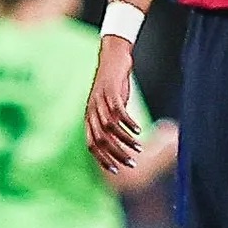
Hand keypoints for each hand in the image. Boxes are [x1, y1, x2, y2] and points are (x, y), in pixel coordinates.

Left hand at [85, 36, 145, 172]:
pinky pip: (119, 112)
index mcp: (89, 118)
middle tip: (132, 163)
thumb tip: (119, 137)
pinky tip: (139, 130)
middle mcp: (91, 112)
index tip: (117, 170)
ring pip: (110, 128)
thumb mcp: (109, 104)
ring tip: (139, 148)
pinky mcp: (111, 92)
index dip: (103, 159)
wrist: (113, 57)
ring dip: (125, 141)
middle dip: (116, 154)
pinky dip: (129, 123)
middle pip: (101, 140)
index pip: (91, 146)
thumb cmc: (113, 83)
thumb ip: (111, 120)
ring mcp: (100, 102)